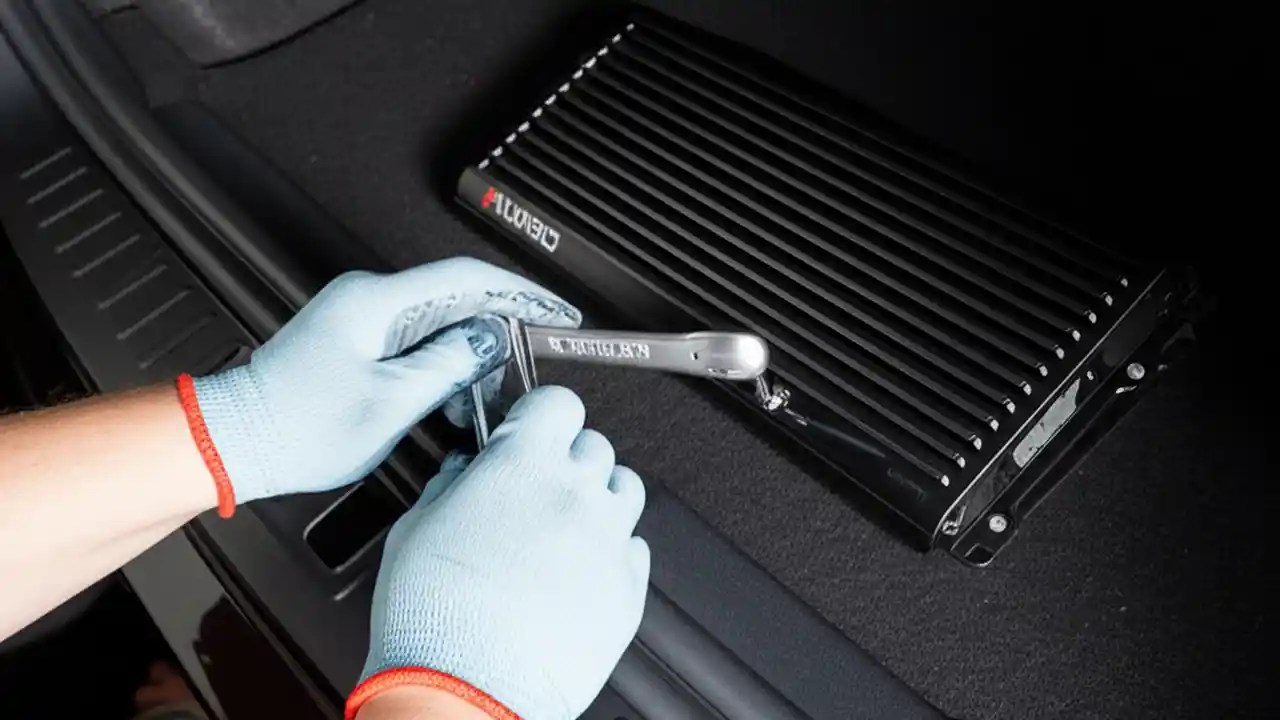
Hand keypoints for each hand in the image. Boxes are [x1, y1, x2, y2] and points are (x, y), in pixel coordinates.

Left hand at [185, 258, 579, 513]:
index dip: (520, 292)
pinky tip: (449, 395)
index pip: (468, 277)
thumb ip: (450, 364)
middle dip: (497, 329)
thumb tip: (489, 340)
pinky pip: (414, 340)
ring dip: (466, 354)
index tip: (555, 310)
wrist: (236, 440)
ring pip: (437, 322)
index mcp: (376, 302)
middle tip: (524, 363)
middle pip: (455, 297)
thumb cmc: (296, 425)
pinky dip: (440, 364)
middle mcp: (367, 299)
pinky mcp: (354, 340)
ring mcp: (359, 318)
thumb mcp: (391, 402)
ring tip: (478, 396)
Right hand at [350, 387, 649, 719]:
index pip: (558, 402)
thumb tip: (466, 465)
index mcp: (524, 465)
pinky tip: (575, 571)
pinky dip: (611, 550)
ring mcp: (609, 539)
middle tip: (535, 490)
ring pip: (625, 489)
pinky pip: (634, 547)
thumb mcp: (416, 528)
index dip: (541, 416)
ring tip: (562, 529)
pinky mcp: (629, 587)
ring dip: (597, 498)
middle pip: (593, 444)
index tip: (528, 432)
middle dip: (565, 459)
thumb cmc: (435, 616)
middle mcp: (577, 493)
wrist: (468, 690)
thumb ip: (450, 482)